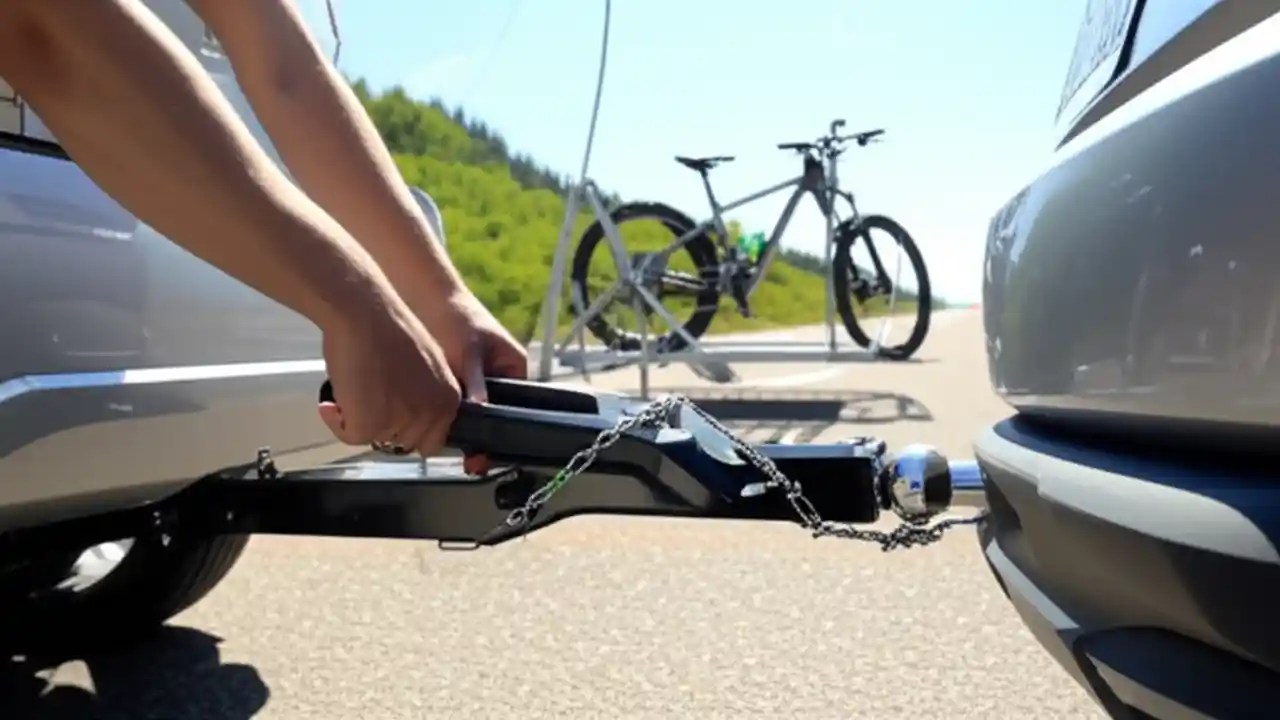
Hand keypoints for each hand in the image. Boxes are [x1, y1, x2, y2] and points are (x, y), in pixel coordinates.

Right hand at [316, 287, 461, 456]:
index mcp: (449, 400)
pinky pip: (350, 437)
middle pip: (402, 443)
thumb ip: (427, 395)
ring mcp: (401, 421)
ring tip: (351, 390)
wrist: (365, 313)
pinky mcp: (370, 423)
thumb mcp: (427, 366)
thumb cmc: (388, 329)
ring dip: (359, 420)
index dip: (407, 431)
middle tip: (364, 400)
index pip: (433, 440)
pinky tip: (331, 404)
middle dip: (381, 426)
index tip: (388, 418)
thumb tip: (408, 413)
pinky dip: (336, 423)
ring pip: (375, 440)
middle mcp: (431, 414)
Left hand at [407, 288, 527, 473]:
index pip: (518, 409)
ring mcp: (483, 379)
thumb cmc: (455, 318)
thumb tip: (481, 410)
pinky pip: (461, 404)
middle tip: (467, 459)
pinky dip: (451, 414)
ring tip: (450, 443)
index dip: (503, 433)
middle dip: (481, 433)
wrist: (426, 297)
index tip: (485, 455)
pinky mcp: (462, 379)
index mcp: (516, 369)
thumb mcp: (468, 354)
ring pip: (477, 412)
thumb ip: (476, 384)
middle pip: (497, 414)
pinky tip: (437, 425)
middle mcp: (503, 377)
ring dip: (465, 424)